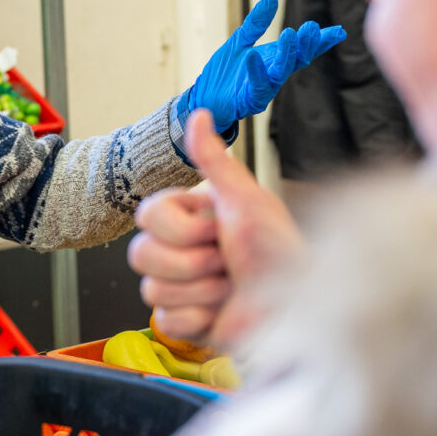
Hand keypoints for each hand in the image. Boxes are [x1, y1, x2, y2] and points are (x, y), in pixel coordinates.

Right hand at [129, 110, 302, 346]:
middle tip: (225, 260)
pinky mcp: (183, 321)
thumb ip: (215, 160)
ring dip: (202, 291)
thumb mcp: (246, 199)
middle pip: (141, 255)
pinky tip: (221, 311)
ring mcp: (178, 286)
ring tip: (230, 287)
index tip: (216, 229)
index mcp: (187, 217)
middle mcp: (178, 250)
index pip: (146, 217)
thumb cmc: (278, 250)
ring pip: (153, 290)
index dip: (181, 229)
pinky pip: (165, 321)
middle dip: (192, 263)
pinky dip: (198, 318)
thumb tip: (199, 113)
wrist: (295, 306)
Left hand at [179, 0, 346, 133]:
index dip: (320, 41)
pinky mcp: (249, 101)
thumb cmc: (225, 74)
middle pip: (297, 59)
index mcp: (275, 60)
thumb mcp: (240, 41)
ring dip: (287, 54)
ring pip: (281, 72)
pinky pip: (256, 86)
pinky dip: (256, 71)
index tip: (338, 32)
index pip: (302, 49)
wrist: (204, 98)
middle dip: (306, 44)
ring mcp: (264, 89)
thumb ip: (255, 23)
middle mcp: (274, 75)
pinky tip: (253, 56)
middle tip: (311, 28)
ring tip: (290, 34)